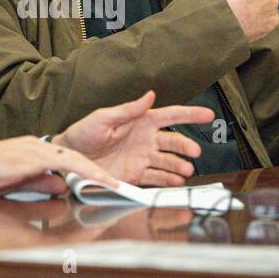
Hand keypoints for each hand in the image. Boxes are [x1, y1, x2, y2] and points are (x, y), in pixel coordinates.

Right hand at [0, 136, 119, 195]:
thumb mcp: (18, 182)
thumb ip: (40, 183)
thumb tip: (61, 187)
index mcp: (36, 152)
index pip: (68, 161)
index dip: (88, 173)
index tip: (104, 185)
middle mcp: (39, 146)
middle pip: (76, 158)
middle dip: (97, 174)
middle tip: (117, 187)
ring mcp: (36, 149)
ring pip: (75, 159)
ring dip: (95, 173)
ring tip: (114, 185)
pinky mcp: (32, 155)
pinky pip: (65, 162)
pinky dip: (83, 171)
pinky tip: (96, 179)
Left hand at [54, 90, 215, 186]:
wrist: (70, 159)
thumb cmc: (83, 133)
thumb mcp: (104, 118)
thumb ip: (128, 110)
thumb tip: (150, 95)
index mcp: (140, 122)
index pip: (170, 116)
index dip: (190, 114)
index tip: (208, 115)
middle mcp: (145, 140)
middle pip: (173, 142)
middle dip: (186, 147)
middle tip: (195, 153)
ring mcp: (142, 158)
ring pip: (168, 162)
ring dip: (179, 166)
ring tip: (186, 172)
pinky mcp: (136, 175)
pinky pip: (156, 178)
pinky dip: (168, 180)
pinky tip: (176, 182)